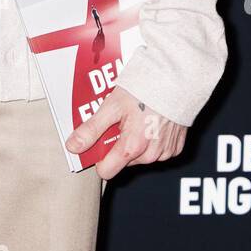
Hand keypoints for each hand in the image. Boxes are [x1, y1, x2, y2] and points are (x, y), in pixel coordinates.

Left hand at [65, 88, 186, 179]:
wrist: (177, 79)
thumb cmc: (146, 89)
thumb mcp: (112, 106)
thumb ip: (92, 129)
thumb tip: (73, 147)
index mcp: (132, 147)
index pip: (107, 171)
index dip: (99, 157)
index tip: (99, 142)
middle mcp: (150, 155)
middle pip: (124, 161)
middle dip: (119, 144)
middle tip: (121, 121)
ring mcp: (165, 153)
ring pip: (140, 156)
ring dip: (136, 142)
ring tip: (138, 118)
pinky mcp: (176, 148)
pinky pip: (157, 151)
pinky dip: (152, 140)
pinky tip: (152, 121)